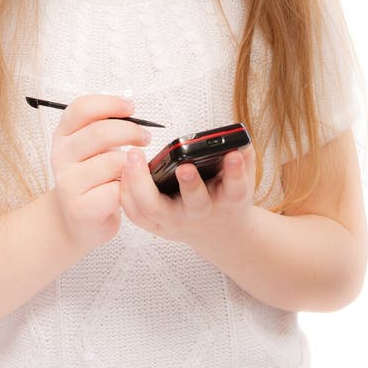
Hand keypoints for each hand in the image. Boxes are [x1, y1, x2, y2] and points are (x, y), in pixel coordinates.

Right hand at [51, 94, 151, 253]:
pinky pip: (116, 191)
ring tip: (131, 170)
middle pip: (100, 132)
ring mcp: (67, 182)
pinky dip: (127, 189)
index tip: (131, 108)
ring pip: (113, 162)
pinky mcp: (79, 207)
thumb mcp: (92, 146)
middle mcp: (60, 155)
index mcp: (63, 134)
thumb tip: (130, 112)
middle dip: (131, 131)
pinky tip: (123, 191)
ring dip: (130, 165)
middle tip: (145, 137)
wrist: (76, 218)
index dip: (110, 103)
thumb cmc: (92, 177)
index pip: (82, 108)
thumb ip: (104, 126)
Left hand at [120, 144, 256, 254]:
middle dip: (190, 184)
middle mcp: (201, 212)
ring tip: (135, 158)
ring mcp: (176, 222)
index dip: (235, 172)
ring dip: (141, 185)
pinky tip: (123, 171)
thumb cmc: (226, 197)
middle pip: (195, 203)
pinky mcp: (156, 226)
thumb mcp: (244, 177)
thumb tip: (239, 136)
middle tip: (184, 166)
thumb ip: (243, 155)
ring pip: (155, 209)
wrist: (218, 231)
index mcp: (228, 200)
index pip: (236, 187)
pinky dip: (126, 193)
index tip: (232, 155)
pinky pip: (136, 213)